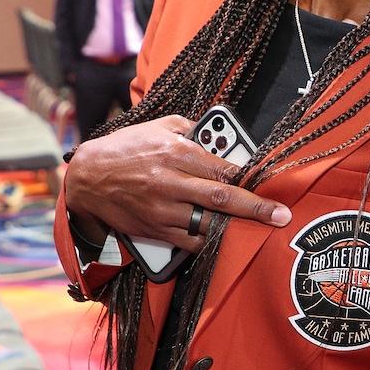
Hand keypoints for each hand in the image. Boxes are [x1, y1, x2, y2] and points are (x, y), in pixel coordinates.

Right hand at [65, 116, 290, 252]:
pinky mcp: (155, 229)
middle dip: (256, 208)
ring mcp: (162, 209)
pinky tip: (228, 241)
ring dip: (236, 229)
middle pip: (221, 198)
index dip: (250, 179)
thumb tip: (220, 135)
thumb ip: (192, 129)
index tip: (271, 183)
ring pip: (208, 224)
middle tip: (281, 216)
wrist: (87, 178)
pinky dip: (211, 243)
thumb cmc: (126, 148)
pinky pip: (190, 242)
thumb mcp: (159, 127)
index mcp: (175, 153)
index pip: (222, 168)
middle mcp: (170, 182)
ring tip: (260, 231)